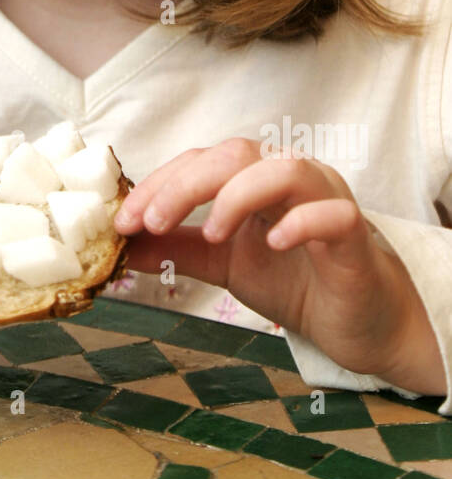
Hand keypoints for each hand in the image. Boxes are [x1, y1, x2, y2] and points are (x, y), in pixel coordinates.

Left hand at [114, 137, 414, 376]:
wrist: (357, 323)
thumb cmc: (294, 279)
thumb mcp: (222, 264)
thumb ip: (178, 249)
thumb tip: (120, 246)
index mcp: (254, 177)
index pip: (200, 161)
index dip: (159, 184)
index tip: (125, 220)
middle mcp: (289, 176)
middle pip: (235, 156)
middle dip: (185, 185)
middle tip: (153, 223)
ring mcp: (325, 199)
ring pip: (283, 169)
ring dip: (237, 195)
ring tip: (212, 234)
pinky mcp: (354, 234)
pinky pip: (332, 212)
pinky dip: (300, 222)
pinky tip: (273, 243)